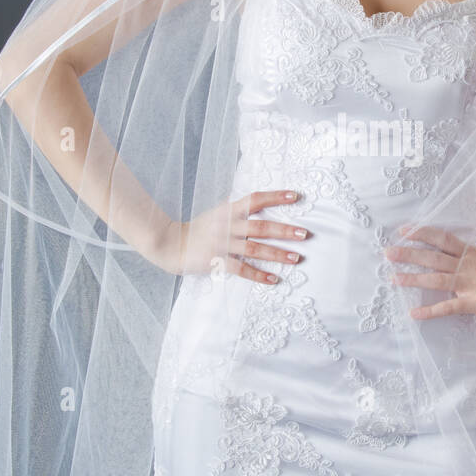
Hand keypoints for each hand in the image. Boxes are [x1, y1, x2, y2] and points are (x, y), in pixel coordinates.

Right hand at [144, 189, 309, 278]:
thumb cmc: (198, 229)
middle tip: (305, 234)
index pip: (255, 199)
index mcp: (228, 210)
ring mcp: (223, 244)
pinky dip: (259, 275)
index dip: (275, 197)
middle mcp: (228, 226)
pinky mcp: (218, 261)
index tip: (296, 196)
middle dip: (284, 230)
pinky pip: (242, 269)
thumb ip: (236, 209)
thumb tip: (258, 201)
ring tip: (296, 258)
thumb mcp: (217, 213)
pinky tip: (274, 279)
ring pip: (255, 249)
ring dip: (277, 254)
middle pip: (260, 226)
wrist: (170, 244)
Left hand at [384, 225, 475, 321]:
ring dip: (413, 278)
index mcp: (471, 253)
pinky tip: (414, 313)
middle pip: (434, 256)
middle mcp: (468, 265)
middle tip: (387, 252)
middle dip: (409, 254)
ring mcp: (471, 283)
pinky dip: (430, 310)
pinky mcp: (475, 302)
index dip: (422, 233)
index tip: (403, 230)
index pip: (443, 238)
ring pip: (437, 279)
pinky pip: (449, 306)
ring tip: (392, 278)